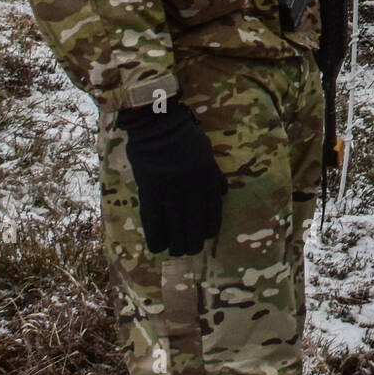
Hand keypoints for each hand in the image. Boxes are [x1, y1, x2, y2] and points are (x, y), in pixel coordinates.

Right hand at [117, 100, 226, 256]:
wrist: (157, 123)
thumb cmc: (183, 133)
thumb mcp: (206, 151)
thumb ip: (214, 173)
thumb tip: (223, 192)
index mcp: (207, 178)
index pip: (213, 210)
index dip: (210, 227)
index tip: (206, 236)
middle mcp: (192, 189)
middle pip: (196, 224)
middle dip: (194, 241)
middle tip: (190, 250)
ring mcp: (171, 192)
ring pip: (176, 227)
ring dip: (177, 244)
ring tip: (176, 251)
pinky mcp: (151, 193)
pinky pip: (154, 221)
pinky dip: (156, 236)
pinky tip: (158, 246)